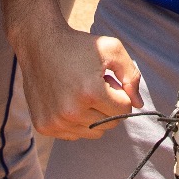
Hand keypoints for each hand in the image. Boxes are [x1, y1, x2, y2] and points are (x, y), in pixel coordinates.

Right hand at [20, 26, 140, 138]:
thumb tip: (139, 105)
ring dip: (94, 115)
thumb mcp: (112, 49)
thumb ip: (131, 77)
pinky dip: (77, 122)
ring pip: (94, 132)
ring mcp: (56, 122)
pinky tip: (68, 100)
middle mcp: (71, 112)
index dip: (121, 93)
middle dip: (109, 105)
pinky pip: (74, 135)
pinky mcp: (44, 127)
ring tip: (82, 93)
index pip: (124, 110)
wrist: (39, 44)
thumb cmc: (78, 45)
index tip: (108, 80)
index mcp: (90, 92)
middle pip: (110, 123)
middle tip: (96, 85)